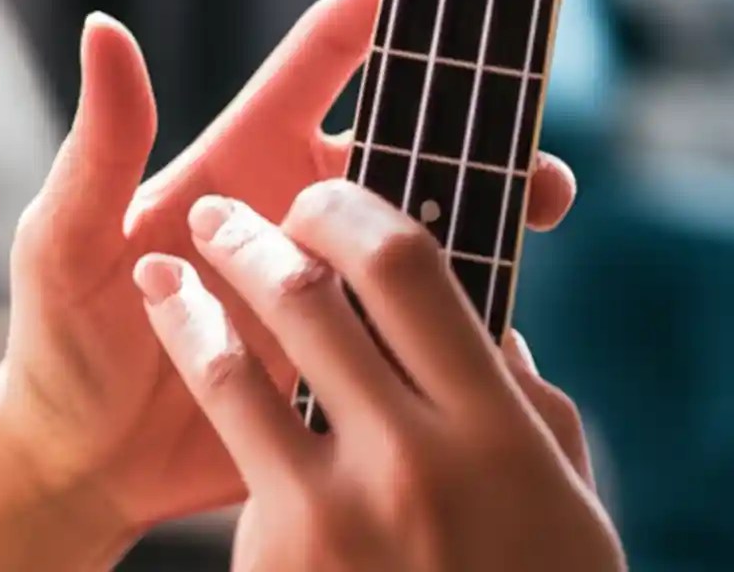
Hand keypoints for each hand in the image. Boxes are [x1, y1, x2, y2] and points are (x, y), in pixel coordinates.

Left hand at [0, 0, 580, 542]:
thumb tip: (104, 27)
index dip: (378, 5)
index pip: (326, 58)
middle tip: (528, 137)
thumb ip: (102, 145)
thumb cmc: (61, 340)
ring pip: (425, 226)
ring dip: (487, 209)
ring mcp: (329, 283)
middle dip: (473, 124)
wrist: (84, 460)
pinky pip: (416, 321)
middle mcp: (298, 211)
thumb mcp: (66, 238)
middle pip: (405, 140)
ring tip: (537, 207)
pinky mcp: (347, 353)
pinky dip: (461, 306)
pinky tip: (501, 307)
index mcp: (244, 159)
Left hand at [133, 182, 620, 570]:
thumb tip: (486, 322)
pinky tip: (190, 336)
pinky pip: (237, 438)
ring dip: (198, 292)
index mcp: (498, 429)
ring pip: (241, 361)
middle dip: (261, 232)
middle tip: (236, 211)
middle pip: (312, 293)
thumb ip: (528, 403)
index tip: (330, 197)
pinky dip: (207, 369)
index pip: (409, 267)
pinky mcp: (278, 555)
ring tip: (172, 261)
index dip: (357, 209)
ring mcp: (336, 512)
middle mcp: (415, 458)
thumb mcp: (562, 499)